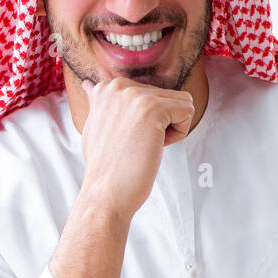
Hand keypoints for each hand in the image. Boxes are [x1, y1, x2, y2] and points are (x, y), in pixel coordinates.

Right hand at [78, 76, 194, 217]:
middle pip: (167, 97)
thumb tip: (89, 84)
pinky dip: (178, 134)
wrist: (105, 192)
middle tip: (136, 144)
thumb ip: (99, 103)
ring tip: (144, 144)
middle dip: (160, 124)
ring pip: (181, 103)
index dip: (146, 121)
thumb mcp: (94, 125)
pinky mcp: (153, 107)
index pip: (151, 94)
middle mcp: (118, 86)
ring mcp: (135, 95)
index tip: (127, 137)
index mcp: (106, 88)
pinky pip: (187, 112)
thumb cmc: (104, 167)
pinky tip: (154, 146)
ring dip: (170, 128)